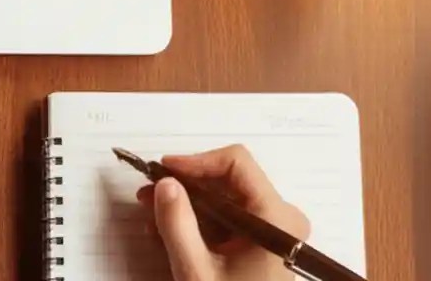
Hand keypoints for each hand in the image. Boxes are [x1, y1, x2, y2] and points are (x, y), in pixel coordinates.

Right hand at [137, 145, 310, 280]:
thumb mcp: (196, 269)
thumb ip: (177, 223)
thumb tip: (165, 185)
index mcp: (274, 219)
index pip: (235, 163)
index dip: (195, 160)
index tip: (165, 170)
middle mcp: (280, 219)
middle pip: (227, 180)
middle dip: (185, 186)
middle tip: (150, 194)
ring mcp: (273, 231)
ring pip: (224, 199)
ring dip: (187, 205)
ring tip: (155, 219)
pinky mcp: (264, 243)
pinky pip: (228, 219)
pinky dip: (200, 222)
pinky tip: (173, 234)